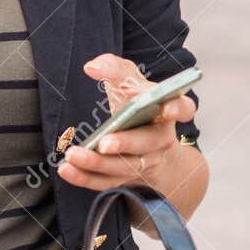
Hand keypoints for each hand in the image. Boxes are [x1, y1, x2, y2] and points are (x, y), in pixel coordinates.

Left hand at [56, 54, 195, 192]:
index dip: (177, 108)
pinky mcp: (126, 178)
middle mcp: (160, 139)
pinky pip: (106, 182)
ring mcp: (145, 162)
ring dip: (97, 163)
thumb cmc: (136, 104)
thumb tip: (92, 67)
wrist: (145, 143)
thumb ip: (115, 69)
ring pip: (124, 167)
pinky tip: (67, 170)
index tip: (165, 108)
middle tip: (105, 143)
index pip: (183, 108)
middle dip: (126, 143)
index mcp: (167, 111)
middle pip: (147, 142)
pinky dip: (85, 178)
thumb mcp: (129, 81)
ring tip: (73, 155)